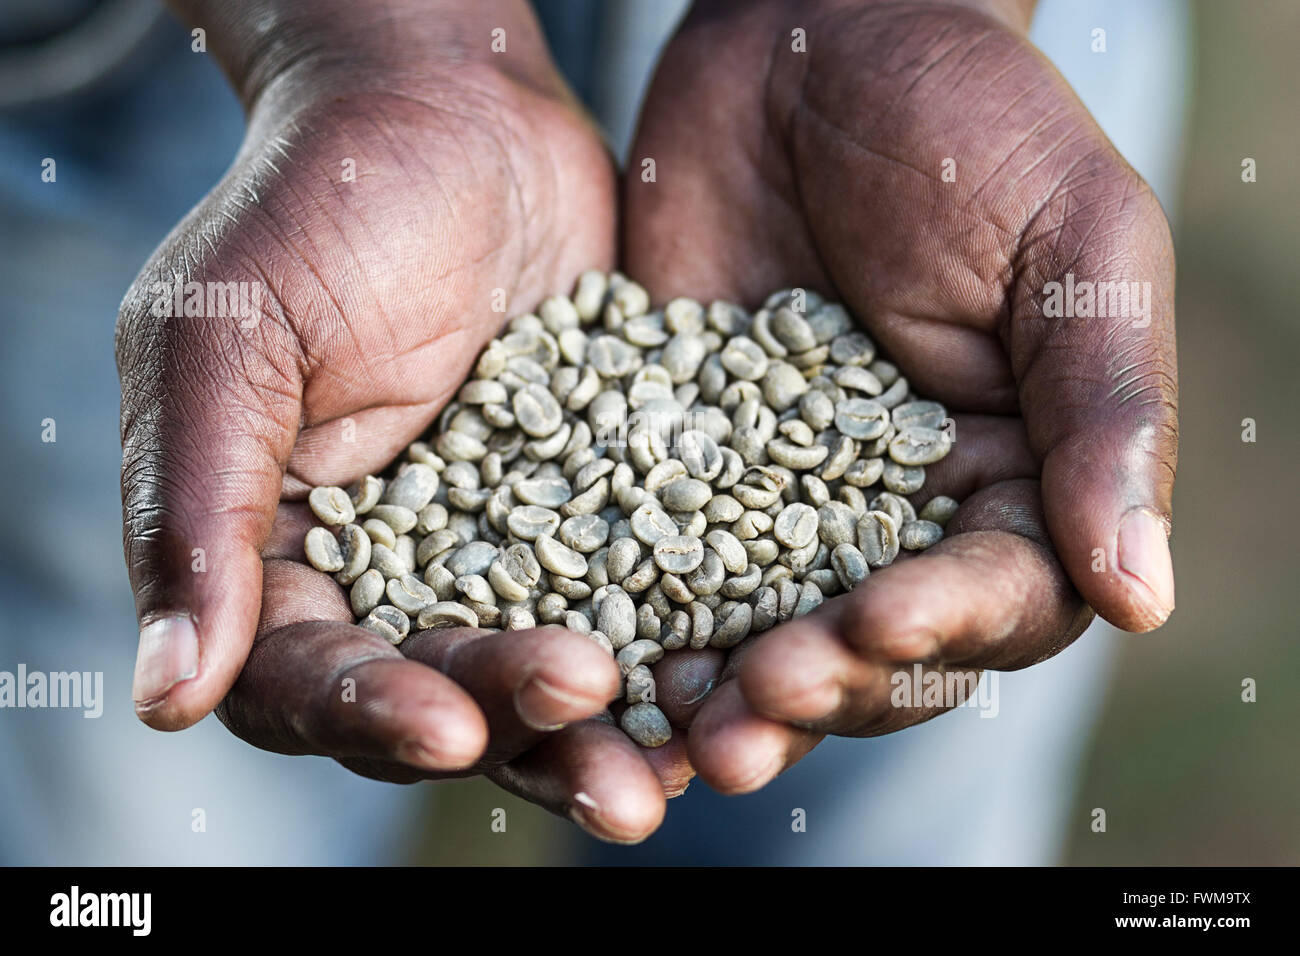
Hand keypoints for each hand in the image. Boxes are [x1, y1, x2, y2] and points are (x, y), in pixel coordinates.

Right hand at [117, 0, 685, 840]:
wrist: (455, 114)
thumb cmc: (318, 204)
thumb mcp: (230, 339)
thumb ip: (197, 510)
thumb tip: (169, 695)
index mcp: (282, 553)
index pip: (308, 678)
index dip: (372, 717)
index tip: (451, 725)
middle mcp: (394, 571)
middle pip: (445, 697)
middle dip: (522, 739)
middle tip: (611, 778)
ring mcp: (504, 546)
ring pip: (547, 668)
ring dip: (609, 729)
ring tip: (681, 768)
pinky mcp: (599, 509)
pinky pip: (637, 592)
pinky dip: (677, 644)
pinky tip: (732, 681)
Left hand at [625, 0, 1176, 790]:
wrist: (807, 38)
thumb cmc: (966, 121)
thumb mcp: (1068, 244)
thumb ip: (1100, 413)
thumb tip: (1143, 599)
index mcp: (1014, 476)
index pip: (1000, 599)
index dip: (946, 628)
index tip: (878, 623)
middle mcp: (898, 510)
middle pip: (875, 647)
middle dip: (824, 684)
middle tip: (758, 701)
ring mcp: (782, 496)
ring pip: (765, 629)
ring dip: (728, 689)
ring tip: (682, 723)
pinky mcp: (683, 464)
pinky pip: (663, 558)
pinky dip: (641, 614)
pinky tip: (603, 649)